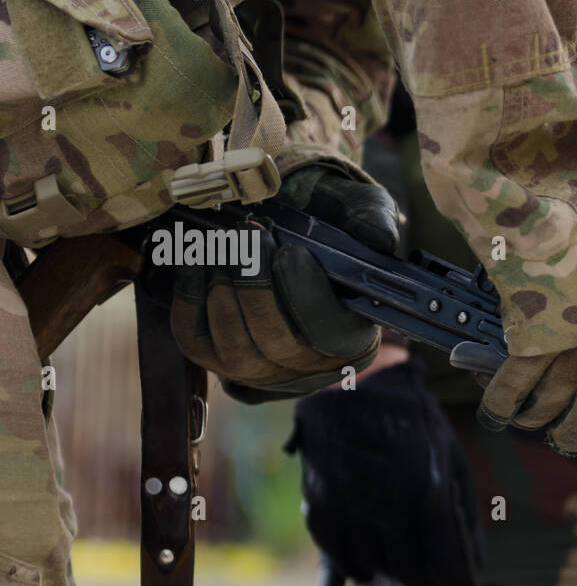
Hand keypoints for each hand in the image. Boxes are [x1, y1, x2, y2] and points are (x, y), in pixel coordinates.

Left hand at [170, 167, 398, 402]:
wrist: (288, 235)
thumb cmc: (329, 227)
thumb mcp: (360, 214)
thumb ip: (372, 219)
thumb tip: (378, 238)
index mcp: (355, 338)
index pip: (330, 336)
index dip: (305, 296)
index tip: (288, 250)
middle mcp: (311, 367)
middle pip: (277, 345)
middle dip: (255, 289)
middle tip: (245, 237)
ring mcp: (263, 372)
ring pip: (236, 352)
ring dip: (222, 295)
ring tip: (220, 245)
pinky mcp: (220, 363)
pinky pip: (197, 343)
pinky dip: (189, 301)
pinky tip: (195, 260)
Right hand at [285, 354, 480, 585]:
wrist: (350, 384)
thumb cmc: (410, 420)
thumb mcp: (450, 455)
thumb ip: (465, 510)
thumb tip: (476, 562)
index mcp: (429, 486)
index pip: (448, 559)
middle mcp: (390, 500)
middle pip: (412, 571)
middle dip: (424, 582)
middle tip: (429, 583)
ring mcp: (351, 505)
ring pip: (377, 567)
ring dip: (391, 571)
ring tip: (399, 557)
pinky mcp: (320, 506)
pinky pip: (341, 559)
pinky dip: (358, 569)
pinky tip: (369, 567)